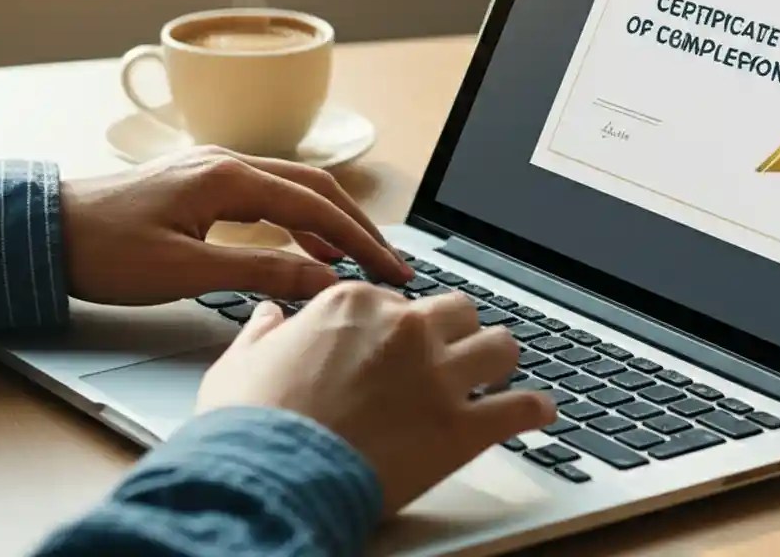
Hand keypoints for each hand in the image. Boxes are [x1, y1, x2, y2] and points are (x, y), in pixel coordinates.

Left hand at [60, 146, 411, 304]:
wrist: (38, 233)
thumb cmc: (101, 251)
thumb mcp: (185, 272)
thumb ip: (261, 272)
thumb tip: (323, 280)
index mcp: (227, 178)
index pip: (316, 206)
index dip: (361, 241)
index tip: (393, 271)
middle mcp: (226, 163)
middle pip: (315, 188)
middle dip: (359, 227)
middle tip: (392, 264)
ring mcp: (213, 170)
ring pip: (294, 189)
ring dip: (332, 221)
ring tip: (360, 259)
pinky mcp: (200, 185)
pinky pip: (268, 196)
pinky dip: (299, 219)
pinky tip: (307, 245)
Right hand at [196, 286, 556, 514]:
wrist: (271, 480)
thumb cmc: (250, 425)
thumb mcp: (239, 364)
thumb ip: (263, 333)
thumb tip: (270, 317)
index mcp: (354, 305)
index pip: (396, 298)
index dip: (396, 325)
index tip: (395, 345)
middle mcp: (404, 329)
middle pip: (458, 311)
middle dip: (456, 331)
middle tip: (450, 354)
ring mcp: (438, 377)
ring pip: (501, 346)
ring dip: (498, 361)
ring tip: (496, 376)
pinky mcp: (462, 427)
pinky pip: (521, 407)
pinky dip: (535, 410)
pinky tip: (540, 413)